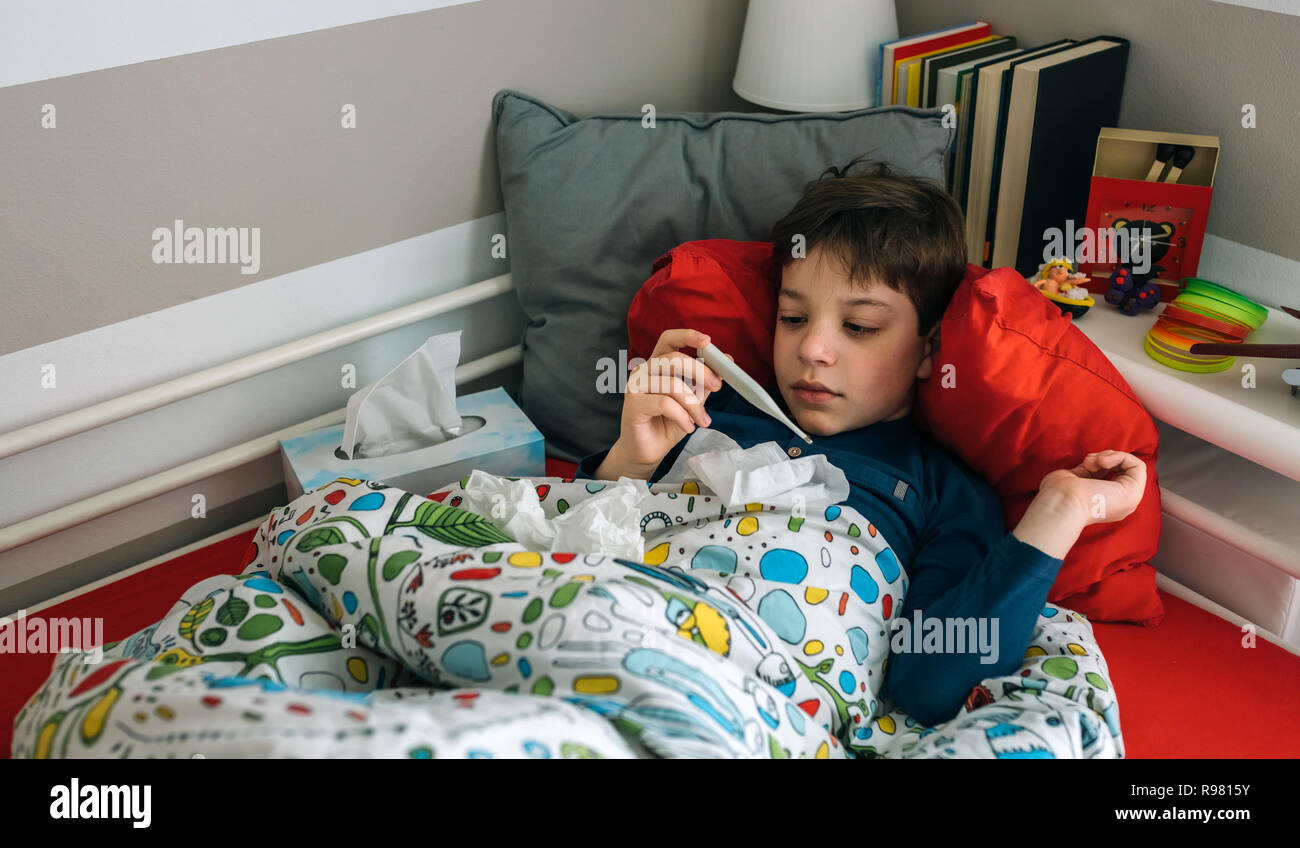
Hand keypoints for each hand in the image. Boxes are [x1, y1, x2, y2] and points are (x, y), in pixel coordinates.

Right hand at [612, 328, 728, 470]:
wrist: (649, 451)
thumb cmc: (669, 423)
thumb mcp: (693, 401)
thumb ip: (704, 381)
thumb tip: (726, 360)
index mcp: (657, 364)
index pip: (669, 339)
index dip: (687, 336)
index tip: (708, 342)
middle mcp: (644, 370)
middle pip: (673, 358)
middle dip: (700, 371)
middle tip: (717, 386)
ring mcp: (635, 386)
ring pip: (671, 384)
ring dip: (693, 404)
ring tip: (702, 421)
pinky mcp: (632, 405)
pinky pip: (664, 403)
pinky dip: (681, 416)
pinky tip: (688, 427)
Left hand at [1012, 450, 1146, 557]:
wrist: (1061, 504)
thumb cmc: (1059, 495)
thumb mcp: (1074, 478)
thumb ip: (1087, 471)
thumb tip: (1093, 462)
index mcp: (1104, 503)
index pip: (1112, 474)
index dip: (1101, 462)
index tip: (1085, 462)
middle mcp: (1118, 504)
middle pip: (1123, 470)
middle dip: (1106, 457)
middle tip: (1088, 461)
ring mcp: (1128, 500)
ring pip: (1131, 466)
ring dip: (1111, 456)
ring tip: (1092, 462)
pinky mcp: (1133, 493)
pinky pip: (1138, 465)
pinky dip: (1120, 456)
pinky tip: (1102, 461)